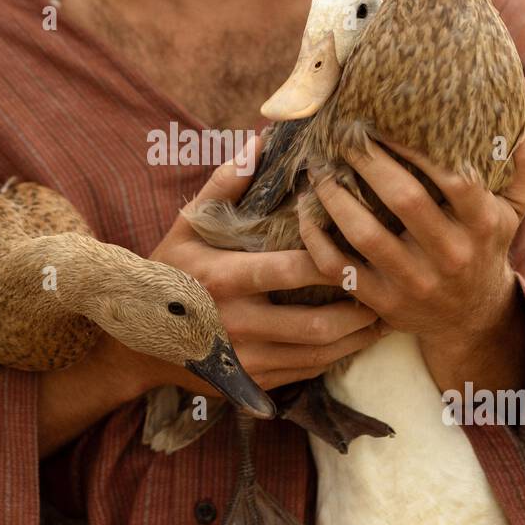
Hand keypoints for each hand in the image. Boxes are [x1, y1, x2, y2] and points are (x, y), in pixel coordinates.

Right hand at [140, 132, 385, 396]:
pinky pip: (307, 372)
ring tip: (386, 314)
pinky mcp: (252, 383)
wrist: (136, 343)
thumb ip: (225, 184)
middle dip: (360, 307)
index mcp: (223, 278)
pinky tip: (357, 339)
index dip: (332, 259)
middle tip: (388, 285)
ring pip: (319, 353)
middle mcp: (237, 323)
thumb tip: (261, 141)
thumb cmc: (168, 272)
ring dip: (359, 337)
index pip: (291, 271)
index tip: (360, 243)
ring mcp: (246, 359)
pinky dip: (338, 356)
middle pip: (316, 322)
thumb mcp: (187, 225)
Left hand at [297, 129, 524, 387]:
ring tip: (317, 169)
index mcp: (482, 224)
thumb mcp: (513, 210)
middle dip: (367, 161)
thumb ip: (519, 165)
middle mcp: (450, 255)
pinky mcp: (384, 303)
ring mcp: (415, 283)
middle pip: (403, 199)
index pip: (452, 178)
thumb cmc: (485, 247)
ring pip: (364, 234)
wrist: (472, 318)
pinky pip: (339, 269)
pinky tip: (306, 210)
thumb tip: (521, 118)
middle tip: (341, 135)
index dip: (415, 148)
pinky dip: (316, 239)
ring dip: (334, 196)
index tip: (383, 123)